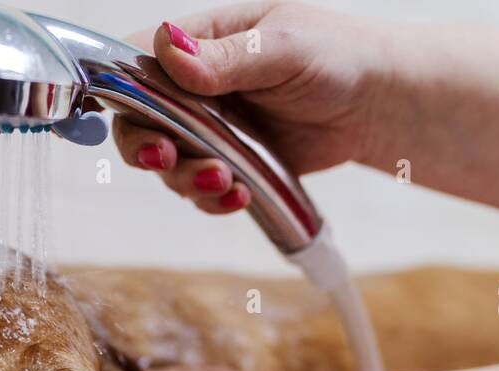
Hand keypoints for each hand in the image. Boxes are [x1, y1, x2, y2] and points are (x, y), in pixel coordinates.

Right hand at [113, 2, 387, 213]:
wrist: (378, 103)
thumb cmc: (337, 56)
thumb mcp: (283, 46)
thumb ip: (227, 57)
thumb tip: (169, 50)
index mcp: (200, 43)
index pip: (136, 62)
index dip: (120, 90)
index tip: (127, 115)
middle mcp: (195, 88)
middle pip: (139, 122)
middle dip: (145, 147)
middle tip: (165, 158)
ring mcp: (210, 130)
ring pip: (168, 165)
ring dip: (187, 179)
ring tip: (225, 180)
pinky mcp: (229, 164)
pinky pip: (202, 190)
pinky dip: (213, 199)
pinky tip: (240, 194)